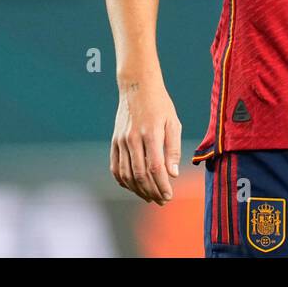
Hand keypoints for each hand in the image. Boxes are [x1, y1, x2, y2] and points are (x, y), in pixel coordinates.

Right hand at [111, 77, 183, 203]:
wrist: (137, 87)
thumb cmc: (160, 105)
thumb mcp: (173, 122)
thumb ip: (173, 149)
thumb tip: (173, 174)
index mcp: (150, 134)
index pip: (155, 168)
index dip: (162, 185)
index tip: (169, 196)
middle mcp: (133, 139)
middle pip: (140, 175)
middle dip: (152, 191)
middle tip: (162, 200)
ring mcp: (121, 141)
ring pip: (127, 175)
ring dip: (138, 190)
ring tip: (150, 197)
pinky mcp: (114, 142)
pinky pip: (116, 168)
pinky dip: (124, 181)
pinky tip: (134, 187)